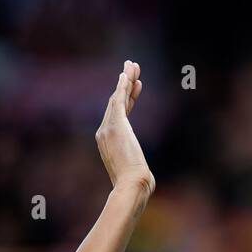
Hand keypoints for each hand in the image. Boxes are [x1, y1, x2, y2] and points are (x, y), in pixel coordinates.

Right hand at [95, 60, 154, 196]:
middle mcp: (104, 132)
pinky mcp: (116, 124)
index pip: (118, 114)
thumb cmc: (135, 185)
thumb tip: (147, 179)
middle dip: (125, 83)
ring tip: (133, 65)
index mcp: (106, 142)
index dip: (128, 98)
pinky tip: (127, 74)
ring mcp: (108, 128)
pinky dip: (122, 86)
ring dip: (126, 80)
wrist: (131, 186)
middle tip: (133, 67)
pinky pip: (118, 100)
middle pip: (115, 102)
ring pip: (117, 98)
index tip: (137, 86)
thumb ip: (136, 168)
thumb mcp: (135, 173)